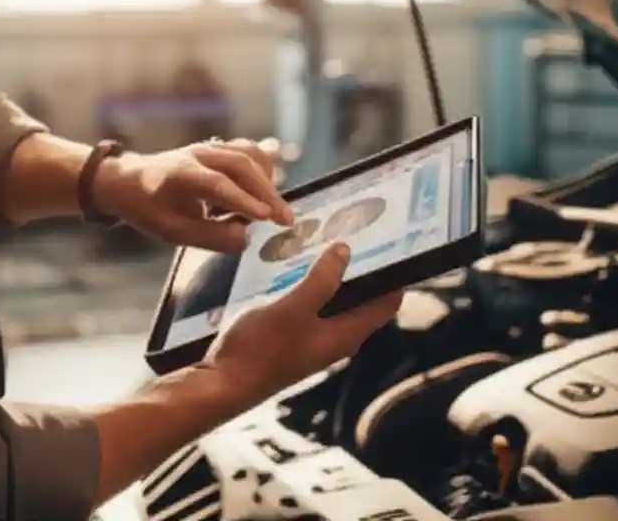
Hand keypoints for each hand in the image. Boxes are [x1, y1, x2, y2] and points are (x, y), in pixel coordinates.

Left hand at [92, 138, 295, 252]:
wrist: (129, 180)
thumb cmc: (150, 209)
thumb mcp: (173, 232)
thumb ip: (210, 237)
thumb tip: (245, 237)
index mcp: (180, 173)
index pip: (217, 184)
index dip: (243, 200)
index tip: (266, 218)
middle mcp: (198, 154)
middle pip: (241, 165)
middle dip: (267, 193)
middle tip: (285, 220)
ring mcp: (210, 147)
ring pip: (250, 154)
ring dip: (267, 181)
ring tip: (271, 210)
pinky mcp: (220, 147)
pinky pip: (250, 151)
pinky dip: (263, 170)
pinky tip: (263, 193)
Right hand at [201, 243, 403, 404]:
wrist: (222, 385)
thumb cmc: (260, 349)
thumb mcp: (293, 308)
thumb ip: (321, 280)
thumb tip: (346, 251)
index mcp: (345, 335)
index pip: (387, 304)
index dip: (395, 276)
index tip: (392, 244)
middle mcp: (335, 340)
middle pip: (362, 301)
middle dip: (361, 270)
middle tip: (354, 233)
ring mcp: (313, 341)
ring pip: (334, 303)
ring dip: (332, 277)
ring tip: (323, 243)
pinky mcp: (292, 339)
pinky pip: (311, 308)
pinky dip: (310, 287)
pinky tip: (294, 268)